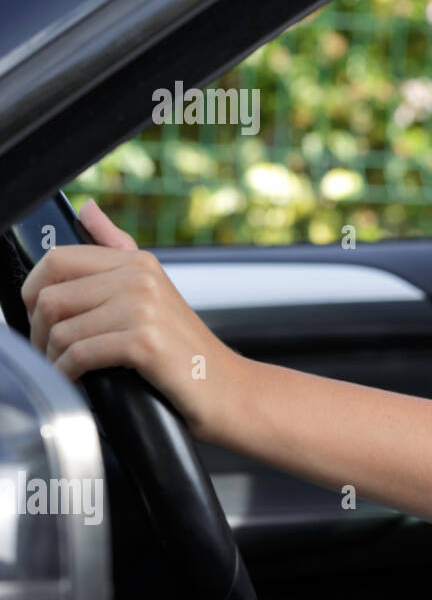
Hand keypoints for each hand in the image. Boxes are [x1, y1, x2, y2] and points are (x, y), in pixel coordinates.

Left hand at [21, 199, 244, 441]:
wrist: (230, 389)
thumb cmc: (186, 350)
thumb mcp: (154, 290)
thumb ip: (117, 248)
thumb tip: (88, 210)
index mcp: (139, 262)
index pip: (56, 259)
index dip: (33, 293)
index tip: (42, 320)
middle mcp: (141, 278)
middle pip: (51, 297)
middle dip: (39, 333)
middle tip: (50, 353)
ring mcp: (144, 308)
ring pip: (61, 330)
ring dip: (53, 359)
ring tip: (66, 371)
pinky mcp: (145, 342)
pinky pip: (79, 355)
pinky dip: (68, 374)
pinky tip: (78, 382)